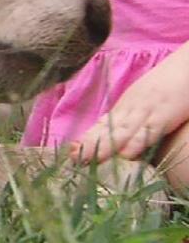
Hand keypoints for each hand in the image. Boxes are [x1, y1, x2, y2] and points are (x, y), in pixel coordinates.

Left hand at [70, 42, 188, 162]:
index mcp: (127, 105)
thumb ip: (134, 115)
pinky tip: (125, 155)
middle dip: (89, 144)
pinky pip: (148, 131)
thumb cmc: (170, 83)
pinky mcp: (163, 114)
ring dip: (104, 146)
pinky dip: (137, 143)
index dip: (87, 139)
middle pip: (106, 129)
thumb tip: (124, 137)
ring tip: (87, 159)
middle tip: (71, 157)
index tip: (71, 151)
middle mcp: (131, 108)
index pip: (103, 125)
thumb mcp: (147, 99)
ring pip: (121, 132)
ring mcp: (146, 111)